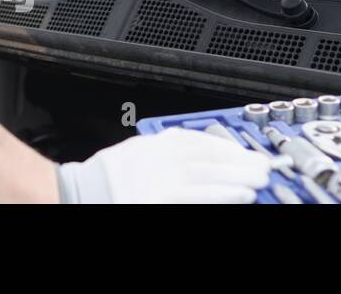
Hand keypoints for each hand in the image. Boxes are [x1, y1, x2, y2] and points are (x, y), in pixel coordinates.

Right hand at [57, 128, 270, 202]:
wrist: (78, 198)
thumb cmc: (101, 184)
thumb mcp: (131, 154)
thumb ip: (158, 149)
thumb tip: (187, 146)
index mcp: (148, 146)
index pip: (193, 140)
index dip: (223, 146)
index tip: (242, 152)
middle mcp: (154, 160)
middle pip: (205, 155)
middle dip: (237, 160)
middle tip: (262, 166)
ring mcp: (158, 181)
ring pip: (207, 174)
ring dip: (237, 176)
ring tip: (259, 180)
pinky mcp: (161, 200)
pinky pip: (198, 195)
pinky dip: (223, 193)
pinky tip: (241, 194)